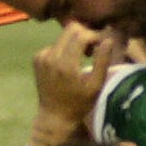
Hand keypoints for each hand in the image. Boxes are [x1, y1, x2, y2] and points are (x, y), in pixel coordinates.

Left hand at [28, 21, 119, 145]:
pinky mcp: (37, 58)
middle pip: (70, 29)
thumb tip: (108, 39)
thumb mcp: (95, 85)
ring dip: (75, 42)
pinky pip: (54, 44)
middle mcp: (51, 56)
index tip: (101, 44)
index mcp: (66, 64)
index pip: (81, 34)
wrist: (54, 116)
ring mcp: (41, 56)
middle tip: (92, 49)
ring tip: (82, 57)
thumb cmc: (79, 103)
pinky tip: (68, 62)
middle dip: (85, 34)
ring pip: (63, 36)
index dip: (94, 35)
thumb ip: (102, 61)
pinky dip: (64, 49)